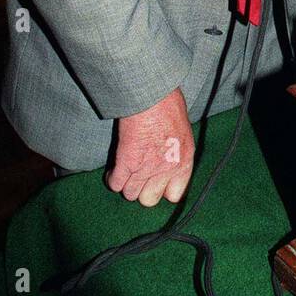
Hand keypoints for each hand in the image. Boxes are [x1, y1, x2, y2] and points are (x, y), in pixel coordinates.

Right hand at [106, 88, 194, 206]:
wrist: (152, 95)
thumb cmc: (168, 105)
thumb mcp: (183, 131)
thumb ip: (176, 152)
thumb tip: (168, 161)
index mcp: (184, 162)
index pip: (174, 195)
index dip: (163, 189)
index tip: (156, 181)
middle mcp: (166, 170)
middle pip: (149, 200)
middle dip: (142, 189)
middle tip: (139, 175)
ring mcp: (145, 168)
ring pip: (130, 194)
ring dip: (126, 184)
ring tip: (125, 172)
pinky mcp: (127, 161)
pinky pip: (115, 184)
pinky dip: (112, 179)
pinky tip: (114, 171)